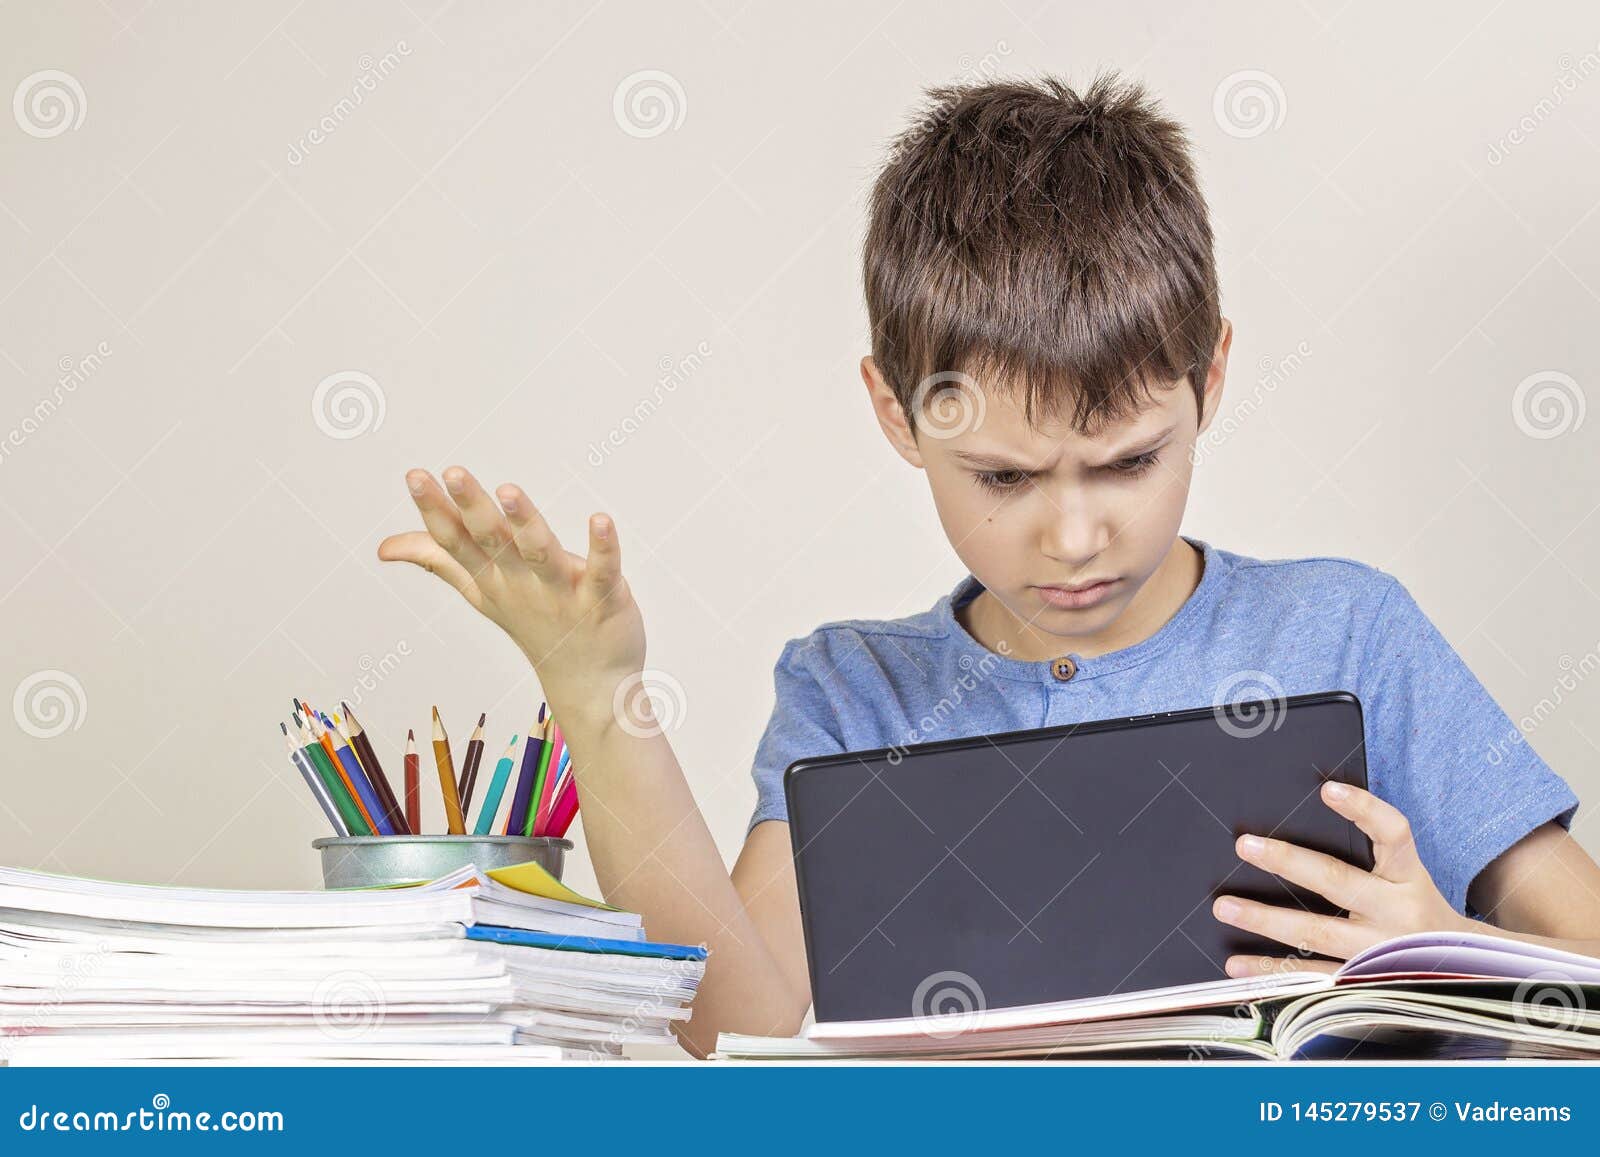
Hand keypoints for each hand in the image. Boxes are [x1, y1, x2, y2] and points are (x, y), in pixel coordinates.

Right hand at [376, 466, 646, 714]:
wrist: (589, 684)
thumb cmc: (535, 625)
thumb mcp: (482, 592)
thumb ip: (441, 561)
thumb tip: (386, 547)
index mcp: (491, 578)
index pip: (457, 541)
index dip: (435, 509)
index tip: (416, 475)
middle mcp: (521, 584)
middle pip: (492, 542)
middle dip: (473, 507)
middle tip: (454, 472)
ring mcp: (561, 593)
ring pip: (539, 553)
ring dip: (525, 522)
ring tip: (508, 490)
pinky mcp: (602, 599)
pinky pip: (602, 571)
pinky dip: (603, 548)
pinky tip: (601, 520)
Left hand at [1212, 780, 1468, 976]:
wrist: (1465, 974)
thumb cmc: (1419, 913)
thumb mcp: (1408, 880)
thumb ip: (1372, 857)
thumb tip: (1310, 822)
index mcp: (1409, 877)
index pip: (1393, 834)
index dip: (1363, 809)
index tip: (1327, 790)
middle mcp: (1397, 911)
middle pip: (1337, 881)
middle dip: (1287, 861)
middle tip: (1244, 845)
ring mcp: (1380, 951)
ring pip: (1316, 932)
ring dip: (1265, 919)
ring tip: (1224, 907)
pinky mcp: (1364, 982)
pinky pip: (1312, 976)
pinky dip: (1272, 972)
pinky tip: (1237, 966)